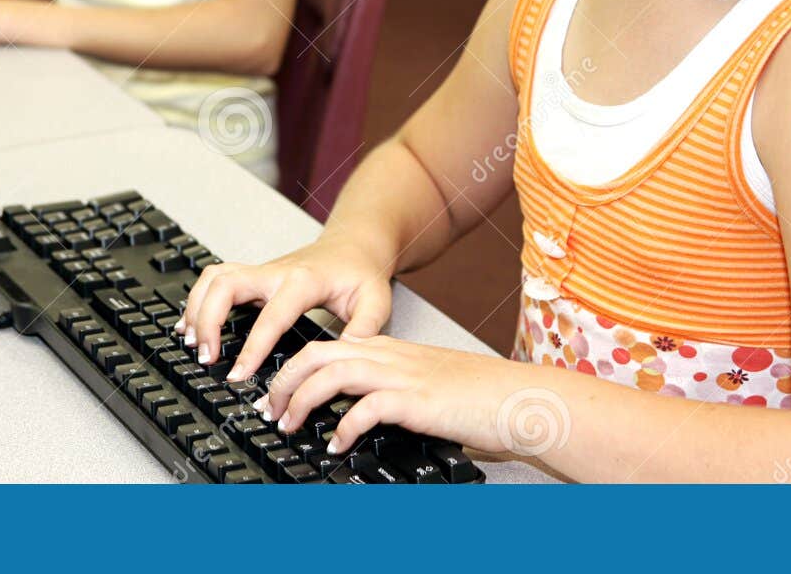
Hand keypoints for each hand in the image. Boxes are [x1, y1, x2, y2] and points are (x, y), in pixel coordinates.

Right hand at [178, 238, 394, 381]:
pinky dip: (198, 300)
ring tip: (192, 343)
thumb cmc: (361, 273)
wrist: (354, 245)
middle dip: (209, 320)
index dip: (253, 347)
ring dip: (198, 308)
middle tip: (206, 357)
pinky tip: (191, 325)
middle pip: (227, 284)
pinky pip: (216, 281)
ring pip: (215, 278)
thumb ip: (365, 329)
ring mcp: (261, 272)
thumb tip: (345, 357)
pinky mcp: (254, 276)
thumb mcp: (376, 300)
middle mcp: (276, 272)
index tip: (239, 374)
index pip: (271, 315)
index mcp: (304, 281)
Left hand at [256, 334, 542, 456]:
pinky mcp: (416, 400)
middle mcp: (392, 356)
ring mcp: (403, 375)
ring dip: (302, 399)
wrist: (521, 398)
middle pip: (318, 352)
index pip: (329, 346)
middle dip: (285, 379)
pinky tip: (338, 444)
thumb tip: (366, 419)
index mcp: (393, 351)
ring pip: (332, 373)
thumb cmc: (483, 398)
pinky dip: (344, 427)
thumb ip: (396, 395)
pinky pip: (366, 409)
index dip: (296, 367)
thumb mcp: (429, 387)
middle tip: (270, 407)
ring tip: (290, 424)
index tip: (278, 392)